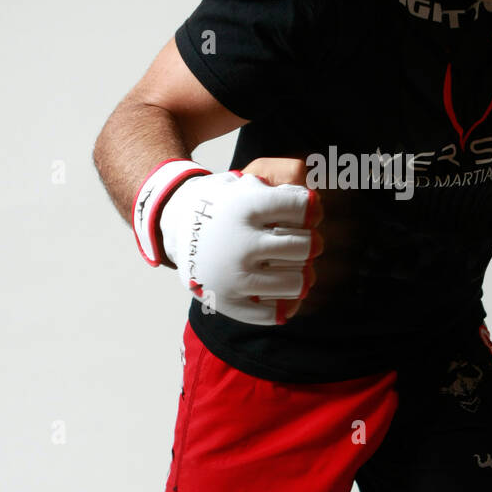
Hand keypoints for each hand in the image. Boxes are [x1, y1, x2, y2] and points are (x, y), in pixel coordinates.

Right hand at [239, 157, 323, 320]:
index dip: (312, 209)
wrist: (174, 224)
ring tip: (294, 266)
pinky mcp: (228, 302)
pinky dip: (284, 302)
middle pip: (306, 247)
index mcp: (246, 207)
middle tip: (305, 242)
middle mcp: (240, 243)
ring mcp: (234, 276)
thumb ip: (287, 178)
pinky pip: (274, 313)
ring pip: (297, 282)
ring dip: (302, 273)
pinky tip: (279, 289)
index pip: (304, 209)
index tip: (309, 212)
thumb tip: (316, 205)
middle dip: (312, 242)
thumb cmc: (224, 202)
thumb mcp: (249, 178)